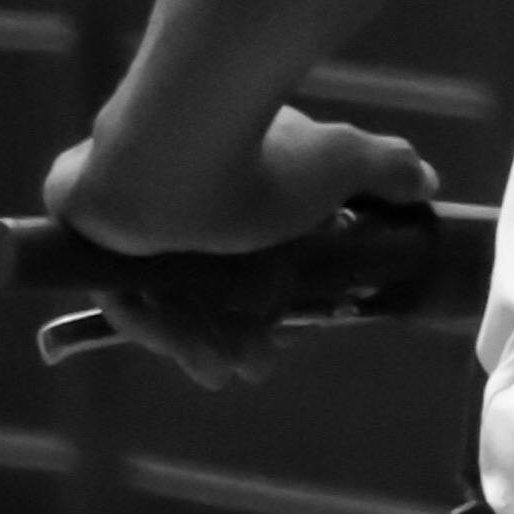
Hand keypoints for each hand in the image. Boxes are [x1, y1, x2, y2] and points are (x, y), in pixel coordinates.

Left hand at [39, 108, 433, 388]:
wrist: (183, 141)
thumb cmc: (265, 152)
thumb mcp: (345, 162)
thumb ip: (387, 169)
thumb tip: (428, 180)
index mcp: (229, 170)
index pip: (244, 247)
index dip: (268, 298)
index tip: (287, 335)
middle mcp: (175, 189)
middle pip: (201, 278)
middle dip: (235, 332)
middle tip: (258, 367)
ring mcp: (127, 209)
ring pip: (162, 289)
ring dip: (200, 339)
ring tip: (231, 373)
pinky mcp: (85, 224)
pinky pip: (120, 289)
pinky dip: (157, 326)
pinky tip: (193, 355)